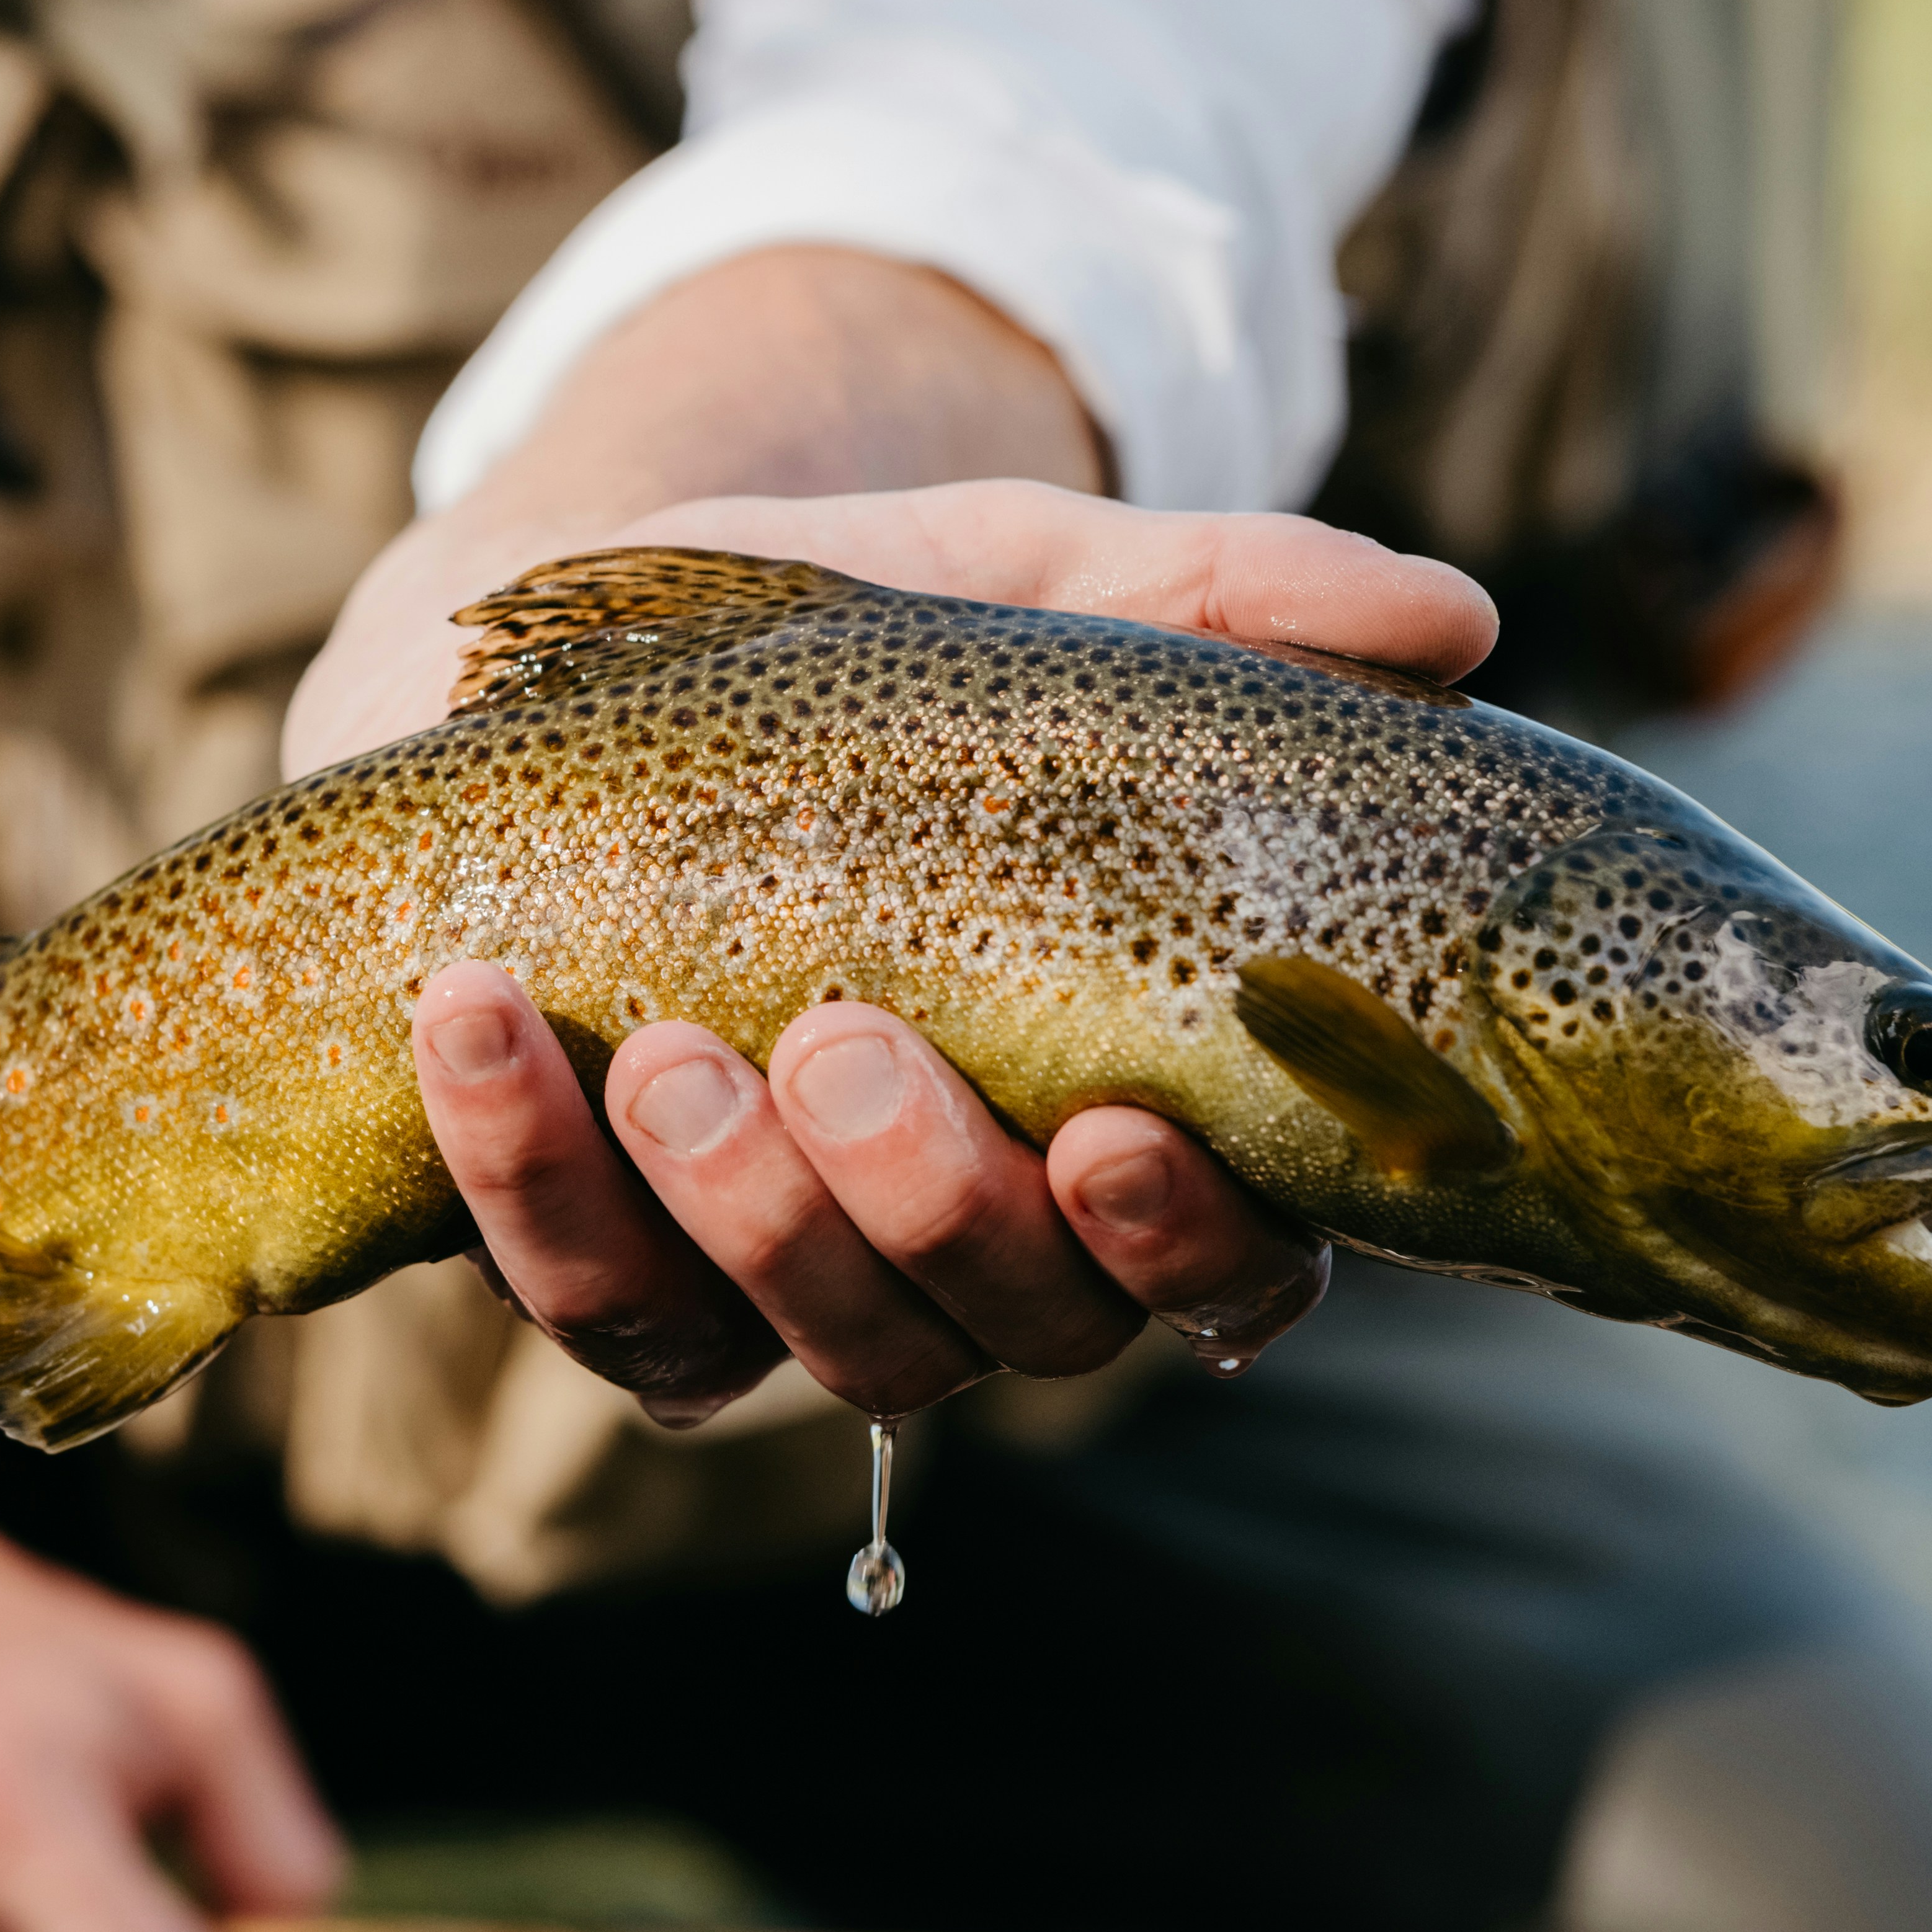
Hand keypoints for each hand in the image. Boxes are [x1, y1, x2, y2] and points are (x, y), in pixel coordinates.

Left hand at [281, 252, 1494, 1426]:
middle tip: (846, 1044)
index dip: (1191, 1242)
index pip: (1233, 1269)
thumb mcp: (1023, 588)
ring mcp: (800, 1281)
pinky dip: (532, 1183)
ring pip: (812, 1343)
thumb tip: (1452, 617)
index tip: (1116, 1131)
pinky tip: (479, 1028)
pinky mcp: (621, 1274)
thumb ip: (1223, 599)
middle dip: (931, 1204)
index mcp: (1141, 1122)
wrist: (564, 648)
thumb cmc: (846, 642)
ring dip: (744, 1219)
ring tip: (664, 1055)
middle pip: (1013, 1326)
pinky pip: (591, 1302)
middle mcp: (988, 1243)